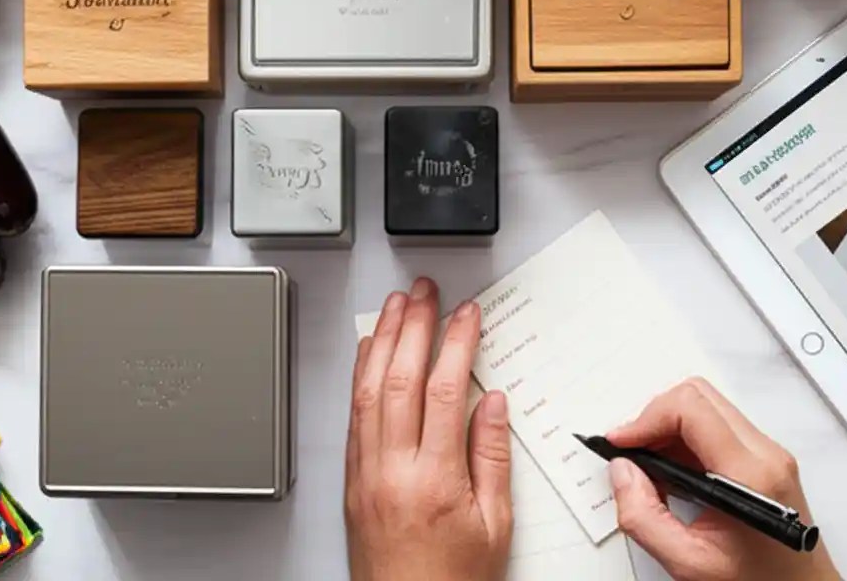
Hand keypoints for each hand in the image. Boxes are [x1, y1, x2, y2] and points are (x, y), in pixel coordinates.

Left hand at [345, 278, 512, 580]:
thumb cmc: (450, 579)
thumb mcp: (495, 525)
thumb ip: (492, 458)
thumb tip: (492, 403)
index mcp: (435, 480)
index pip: (444, 390)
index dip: (456, 343)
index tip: (467, 314)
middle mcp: (393, 470)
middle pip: (401, 379)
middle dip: (414, 326)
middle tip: (425, 293)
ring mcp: (366, 472)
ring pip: (369, 391)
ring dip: (382, 341)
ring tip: (395, 307)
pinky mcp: (351, 480)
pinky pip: (353, 415)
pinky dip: (360, 377)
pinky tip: (367, 353)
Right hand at [607, 378, 840, 580]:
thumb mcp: (690, 563)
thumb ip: (645, 518)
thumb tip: (623, 473)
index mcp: (752, 475)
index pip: (692, 409)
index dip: (647, 419)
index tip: (622, 443)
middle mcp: (766, 455)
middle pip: (699, 395)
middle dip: (655, 417)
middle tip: (632, 450)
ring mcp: (768, 454)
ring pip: (707, 406)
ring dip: (668, 427)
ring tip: (648, 464)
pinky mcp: (763, 459)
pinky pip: (716, 427)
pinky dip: (683, 439)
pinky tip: (670, 471)